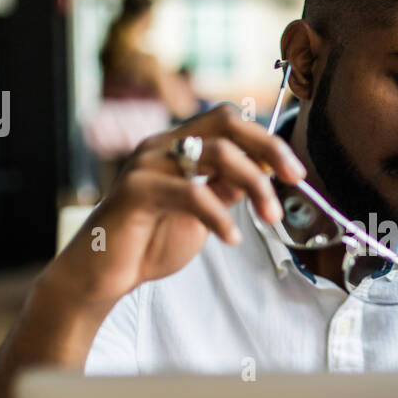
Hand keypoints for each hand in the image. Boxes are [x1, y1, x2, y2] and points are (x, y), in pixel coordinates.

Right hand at [44, 104, 305, 311]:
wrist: (103, 275)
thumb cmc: (148, 243)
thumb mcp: (201, 212)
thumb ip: (224, 188)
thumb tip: (262, 172)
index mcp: (177, 145)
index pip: (229, 122)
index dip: (266, 141)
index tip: (294, 171)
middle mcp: (162, 145)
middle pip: (226, 124)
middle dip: (268, 147)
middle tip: (295, 178)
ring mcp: (147, 164)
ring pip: (217, 154)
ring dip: (254, 185)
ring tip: (270, 216)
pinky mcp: (136, 190)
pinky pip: (191, 193)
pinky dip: (220, 215)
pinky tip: (231, 236)